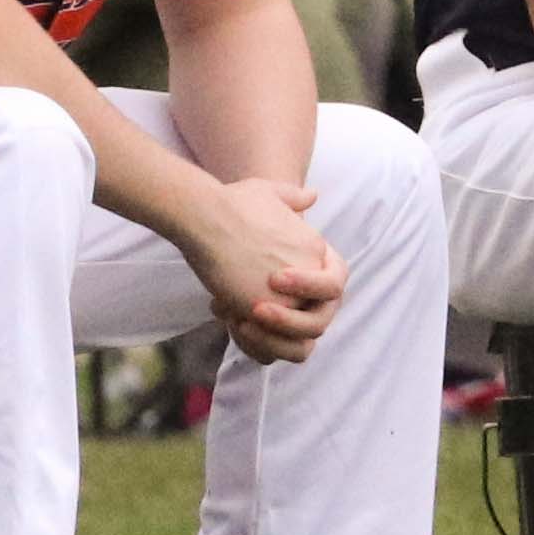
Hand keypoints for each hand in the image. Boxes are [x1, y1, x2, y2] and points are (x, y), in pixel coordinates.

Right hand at [177, 176, 347, 362]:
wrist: (206, 213)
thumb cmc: (232, 202)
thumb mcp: (271, 192)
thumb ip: (293, 198)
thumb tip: (312, 196)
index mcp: (318, 250)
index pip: (327, 288)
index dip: (302, 294)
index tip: (268, 284)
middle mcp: (314, 273)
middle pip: (319, 316)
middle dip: (287, 324)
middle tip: (254, 313)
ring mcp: (293, 294)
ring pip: (298, 337)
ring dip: (270, 336)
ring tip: (240, 319)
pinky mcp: (266, 309)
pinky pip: (268, 341)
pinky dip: (251, 339)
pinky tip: (229, 316)